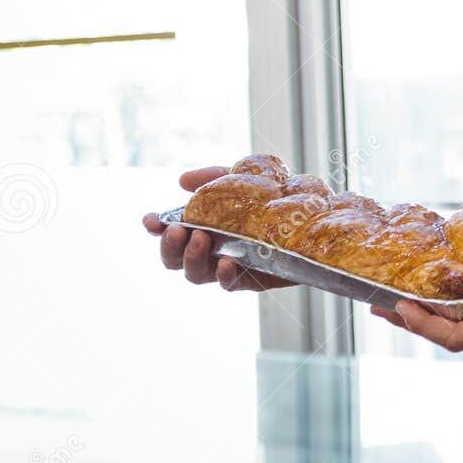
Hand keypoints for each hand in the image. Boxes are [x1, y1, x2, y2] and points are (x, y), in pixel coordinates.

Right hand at [141, 165, 295, 291]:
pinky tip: (226, 262)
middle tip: (180, 231)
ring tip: (202, 239)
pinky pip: (228, 284)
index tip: (150, 220)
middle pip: (173, 259)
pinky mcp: (249, 279)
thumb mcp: (242, 180)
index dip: (155, 228)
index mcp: (201, 225)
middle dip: (170, 246)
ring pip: (195, 274)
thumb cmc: (272, 198)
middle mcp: (209, 249)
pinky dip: (222, 275)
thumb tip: (182, 181)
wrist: (312, 217)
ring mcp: (226, 265)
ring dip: (192, 258)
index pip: (168, 231)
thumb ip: (213, 178)